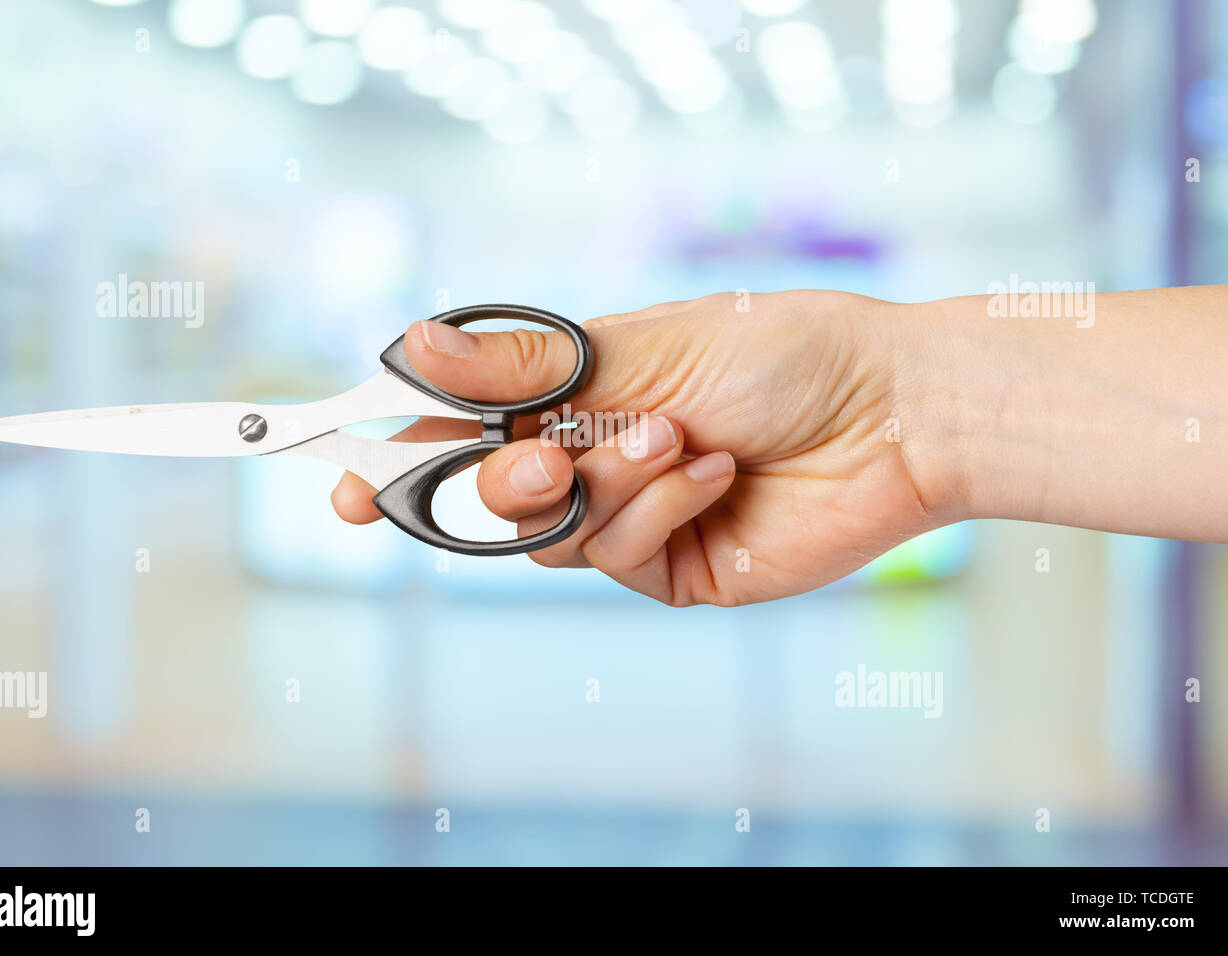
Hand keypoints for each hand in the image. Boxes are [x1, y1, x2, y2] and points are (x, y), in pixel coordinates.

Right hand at [331, 291, 943, 604]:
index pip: (457, 429)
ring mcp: (627, 519)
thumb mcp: (641, 346)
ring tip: (676, 442)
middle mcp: (589, 458)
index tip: (339, 479)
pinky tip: (716, 475)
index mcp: (573, 395)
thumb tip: (412, 345)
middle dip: (498, 485)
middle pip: (483, 498)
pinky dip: (656, 510)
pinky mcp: (669, 568)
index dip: (393, 456)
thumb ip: (525, 369)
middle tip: (541, 464)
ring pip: (545, 536)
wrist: (888, 413)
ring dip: (603, 486)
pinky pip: (615, 557)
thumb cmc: (778, 352)